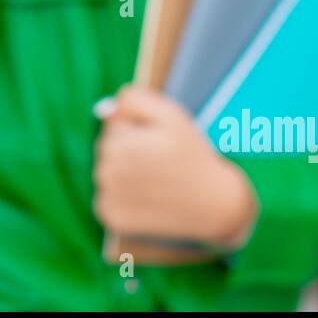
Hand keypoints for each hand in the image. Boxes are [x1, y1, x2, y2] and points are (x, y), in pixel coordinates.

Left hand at [93, 84, 259, 246]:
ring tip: (154, 179)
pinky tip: (147, 197)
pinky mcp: (111, 218)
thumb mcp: (171, 115)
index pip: (114, 126)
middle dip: (128, 149)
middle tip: (159, 161)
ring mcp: (107, 198)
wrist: (212, 204)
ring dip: (123, 172)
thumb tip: (106, 108)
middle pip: (107, 149)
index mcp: (117, 145)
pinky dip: (122, 196)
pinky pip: (107, 197)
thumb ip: (135, 100)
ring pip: (107, 172)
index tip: (158, 143)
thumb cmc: (192, 155)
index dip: (138, 131)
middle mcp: (106, 173)